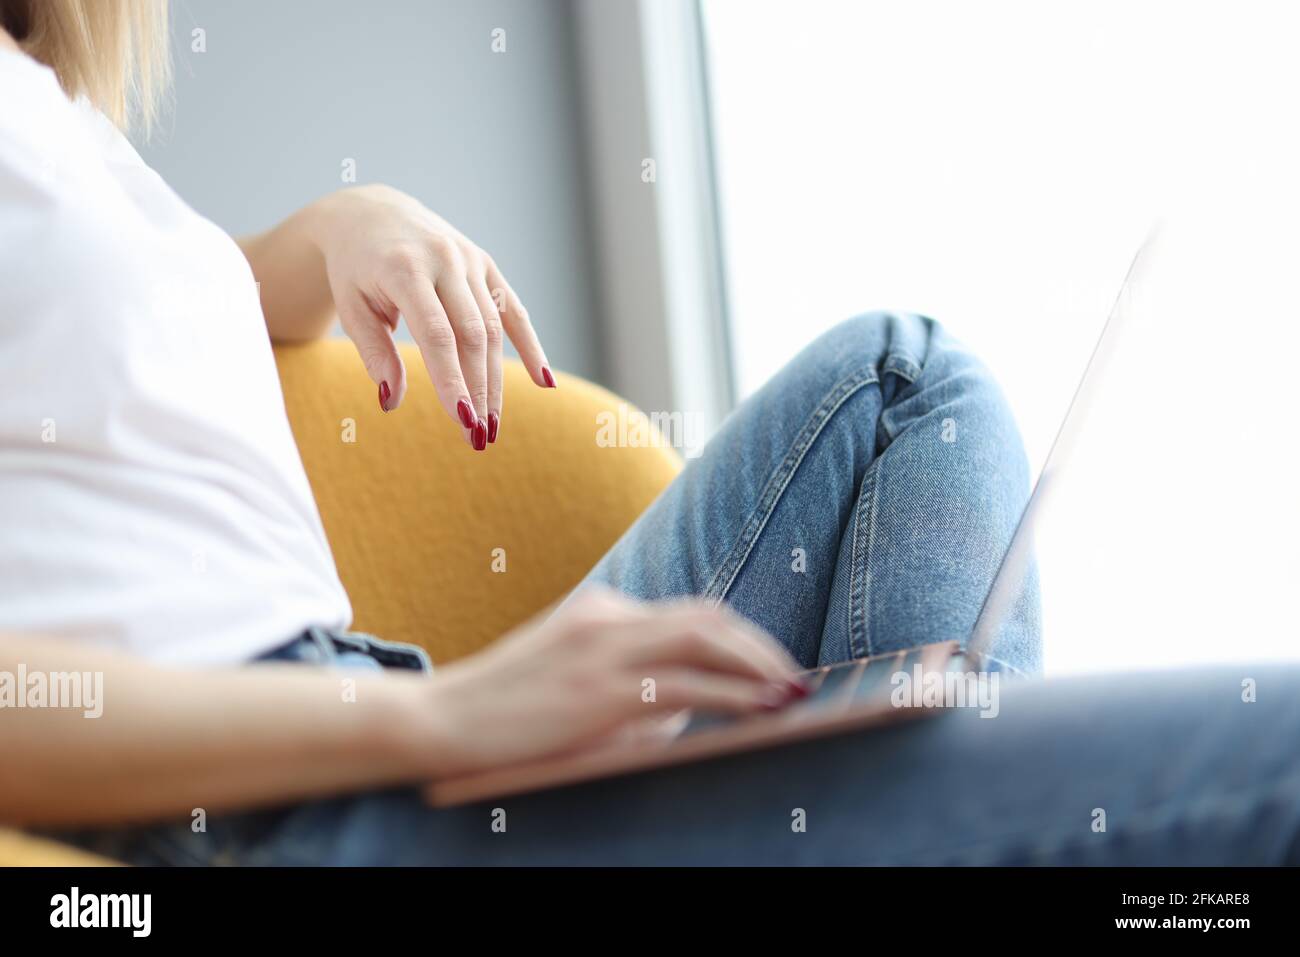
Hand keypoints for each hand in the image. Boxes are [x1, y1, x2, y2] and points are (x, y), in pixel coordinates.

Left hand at [306, 184, 552, 448]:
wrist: (371, 214)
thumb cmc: (355, 269)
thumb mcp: (352, 307)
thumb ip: (374, 353)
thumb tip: (391, 402)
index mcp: (405, 268)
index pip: (436, 335)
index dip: (452, 380)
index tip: (462, 420)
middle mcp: (444, 260)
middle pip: (472, 336)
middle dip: (479, 390)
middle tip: (479, 438)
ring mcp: (470, 260)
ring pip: (493, 329)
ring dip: (497, 382)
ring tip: (492, 425)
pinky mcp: (486, 265)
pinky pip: (514, 310)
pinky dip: (531, 346)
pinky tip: (545, 383)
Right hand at [418, 588, 806, 778]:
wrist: (437, 722)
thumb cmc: (502, 714)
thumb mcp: (567, 685)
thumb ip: (625, 687)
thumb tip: (682, 713)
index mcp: (600, 610)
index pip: (688, 615)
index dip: (739, 639)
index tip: (770, 666)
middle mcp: (608, 616)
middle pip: (708, 618)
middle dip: (761, 648)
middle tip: (797, 680)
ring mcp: (604, 647)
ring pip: (707, 641)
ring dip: (760, 667)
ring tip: (794, 693)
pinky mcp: (601, 687)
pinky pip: (687, 685)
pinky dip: (736, 695)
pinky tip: (764, 710)